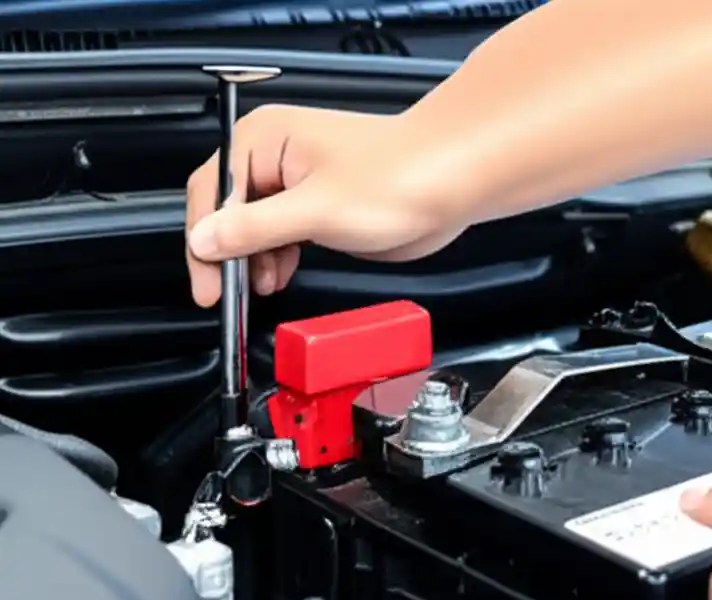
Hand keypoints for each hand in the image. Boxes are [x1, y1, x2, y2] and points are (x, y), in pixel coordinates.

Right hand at [184, 104, 480, 306]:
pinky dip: (276, 258)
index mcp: (264, 139)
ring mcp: (297, 182)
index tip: (207, 282)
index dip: (203, 240)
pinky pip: (279, 234)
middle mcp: (276, 156)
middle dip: (229, 253)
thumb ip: (256, 229)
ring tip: (263, 284)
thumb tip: (206, 241)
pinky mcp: (319, 206)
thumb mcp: (318, 211)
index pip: (209, 191)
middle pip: (226, 210)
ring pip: (252, 227)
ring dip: (253, 260)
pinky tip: (280, 274)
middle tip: (231, 292)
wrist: (453, 182)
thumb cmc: (402, 175)